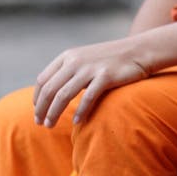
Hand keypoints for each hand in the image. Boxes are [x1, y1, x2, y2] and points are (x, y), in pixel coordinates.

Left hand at [33, 38, 149, 127]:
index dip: (37, 98)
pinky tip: (76, 122)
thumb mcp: (86, 58)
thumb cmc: (112, 58)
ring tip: (50, 125)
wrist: (139, 50)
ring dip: (54, 113)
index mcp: (68, 56)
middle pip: (50, 89)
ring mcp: (91, 68)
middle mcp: (76, 61)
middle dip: (41, 109)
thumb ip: (70, 70)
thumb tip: (53, 91)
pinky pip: (87, 98)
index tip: (38, 111)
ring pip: (63, 95)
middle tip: (40, 123)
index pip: (43, 79)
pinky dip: (80, 112)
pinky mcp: (106, 76)